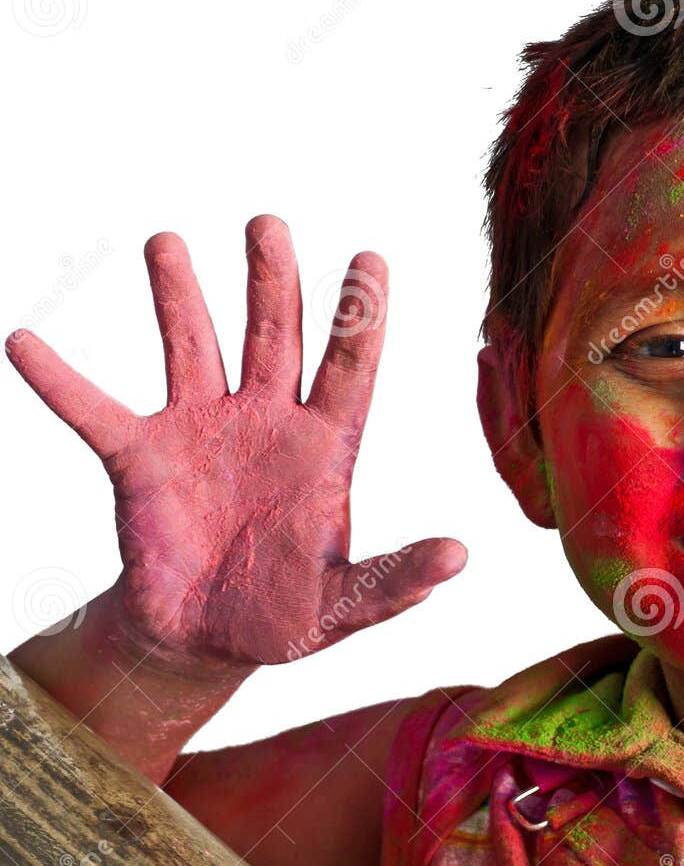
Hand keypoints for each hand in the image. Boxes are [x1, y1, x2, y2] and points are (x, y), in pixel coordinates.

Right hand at [6, 215, 466, 669]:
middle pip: (275, 336)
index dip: (360, 316)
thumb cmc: (285, 617)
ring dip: (180, 297)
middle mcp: (266, 423)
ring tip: (167, 241)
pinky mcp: (141, 459)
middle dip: (273, 280)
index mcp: (324, 449)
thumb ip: (397, 580)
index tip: (371, 259)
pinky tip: (24, 341)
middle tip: (267, 223)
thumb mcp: (346, 605)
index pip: (350, 368)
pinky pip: (94, 411)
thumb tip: (459, 558)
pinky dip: (60, 381)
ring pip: (194, 347)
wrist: (204, 641)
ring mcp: (202, 432)